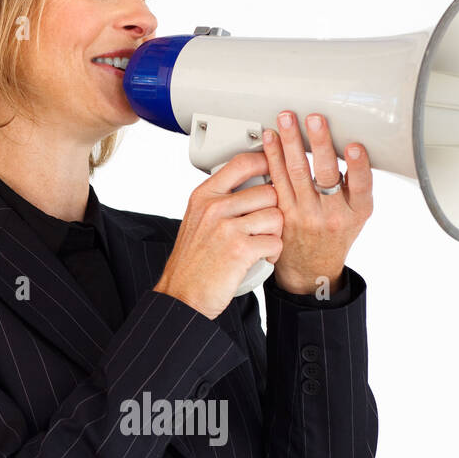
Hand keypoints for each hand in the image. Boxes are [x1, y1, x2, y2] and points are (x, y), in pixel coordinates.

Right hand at [154, 151, 282, 319]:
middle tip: (264, 228)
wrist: (182, 295)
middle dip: (273, 211)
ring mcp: (227, 228)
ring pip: (276, 217)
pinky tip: (261, 259)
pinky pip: (275, 242)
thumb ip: (220, 201)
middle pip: (268, 192)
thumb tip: (255, 185)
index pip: (241, 163)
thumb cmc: (193, 263)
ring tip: (262, 245)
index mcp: (204, 196)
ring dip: (275, 234)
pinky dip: (273, 254)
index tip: (274, 168)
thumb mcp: (198, 221)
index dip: (265, 162)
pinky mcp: (240, 250)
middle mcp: (214, 207)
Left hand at [261, 112, 372, 297]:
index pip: (361, 187)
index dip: (358, 166)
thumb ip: (356, 184)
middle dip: (319, 144)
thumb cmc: (336, 234)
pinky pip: (277, 181)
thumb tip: (351, 144)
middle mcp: (330, 215)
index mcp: (355, 212)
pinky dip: (273, 158)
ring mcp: (304, 215)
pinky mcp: (283, 213)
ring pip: (296, 174)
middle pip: (325, 176)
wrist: (311, 267)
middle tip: (315, 119)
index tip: (354, 147)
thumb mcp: (357, 214)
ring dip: (290, 144)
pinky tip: (271, 140)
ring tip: (287, 121)